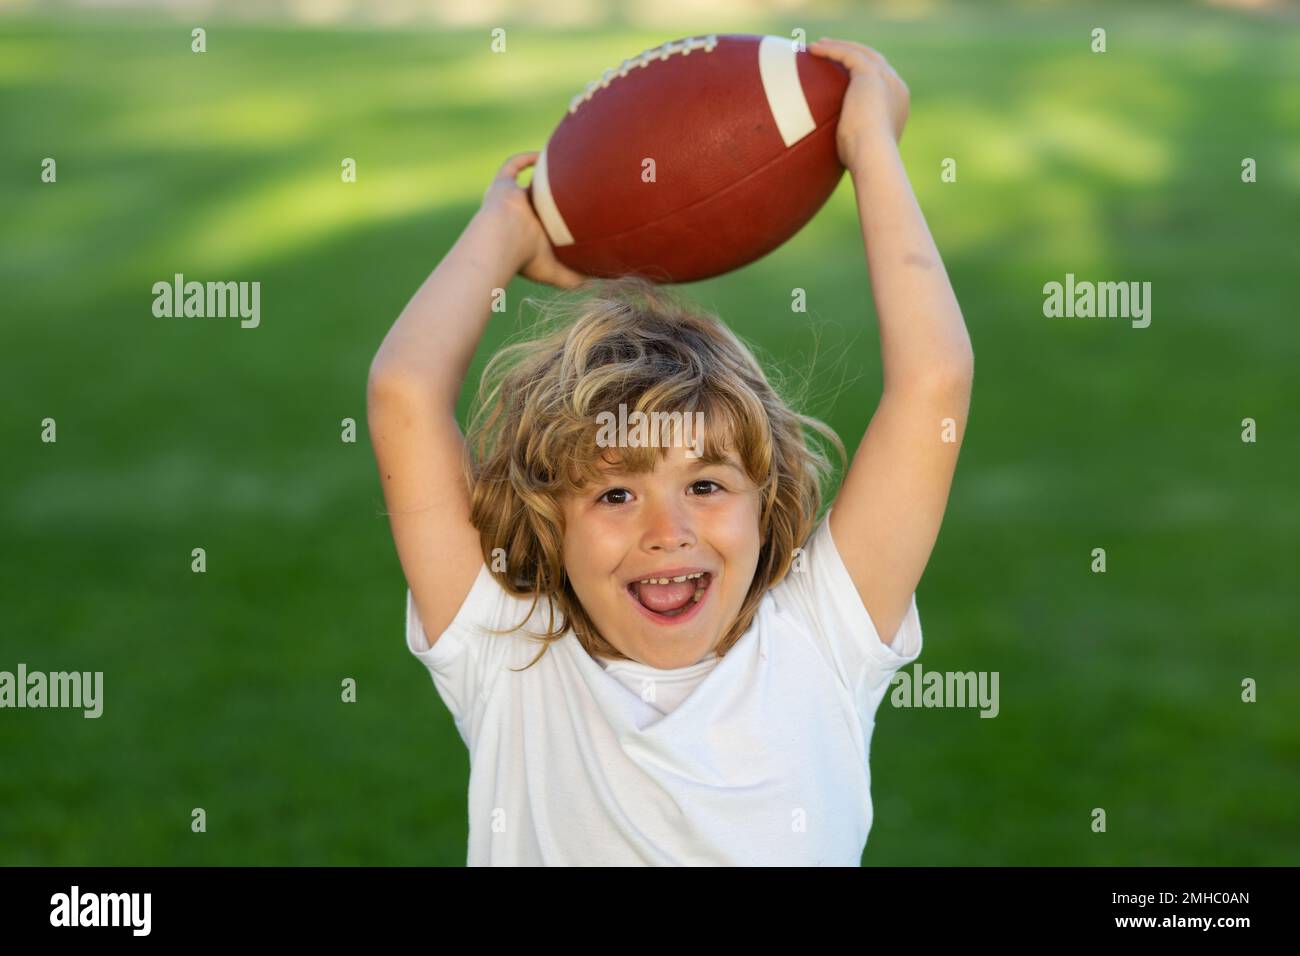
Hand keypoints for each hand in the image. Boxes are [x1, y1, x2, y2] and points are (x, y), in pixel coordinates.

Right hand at [478, 151, 587, 288]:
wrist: (501, 241)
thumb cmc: (525, 257)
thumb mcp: (553, 271)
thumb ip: (572, 278)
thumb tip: (594, 281)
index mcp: (531, 234)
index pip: (548, 224)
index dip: (561, 220)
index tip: (580, 214)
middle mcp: (520, 216)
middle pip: (539, 203)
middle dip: (552, 198)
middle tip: (574, 189)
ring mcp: (510, 199)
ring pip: (527, 184)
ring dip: (543, 178)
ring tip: (562, 168)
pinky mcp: (502, 185)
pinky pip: (511, 166)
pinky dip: (525, 159)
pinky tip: (543, 155)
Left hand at [807, 38, 909, 166]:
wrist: (875, 156)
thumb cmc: (863, 161)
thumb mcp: (859, 147)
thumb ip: (852, 139)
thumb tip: (835, 148)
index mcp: (898, 103)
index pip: (882, 80)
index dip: (863, 73)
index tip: (844, 74)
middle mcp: (896, 86)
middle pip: (874, 61)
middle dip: (853, 54)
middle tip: (831, 52)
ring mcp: (885, 78)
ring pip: (861, 53)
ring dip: (839, 47)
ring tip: (818, 46)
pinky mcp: (870, 74)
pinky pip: (848, 54)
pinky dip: (831, 49)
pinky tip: (813, 49)